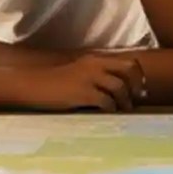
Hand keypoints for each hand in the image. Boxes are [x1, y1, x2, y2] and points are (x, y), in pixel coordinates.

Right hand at [30, 55, 146, 111]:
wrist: (34, 85)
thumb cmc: (56, 83)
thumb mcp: (79, 73)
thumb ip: (97, 76)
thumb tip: (118, 89)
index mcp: (96, 59)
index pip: (128, 61)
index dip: (138, 76)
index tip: (139, 89)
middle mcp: (95, 65)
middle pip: (128, 70)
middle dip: (135, 86)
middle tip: (135, 100)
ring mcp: (89, 78)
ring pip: (119, 87)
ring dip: (124, 101)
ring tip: (122, 110)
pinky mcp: (83, 93)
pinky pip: (106, 101)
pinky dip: (111, 109)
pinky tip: (108, 114)